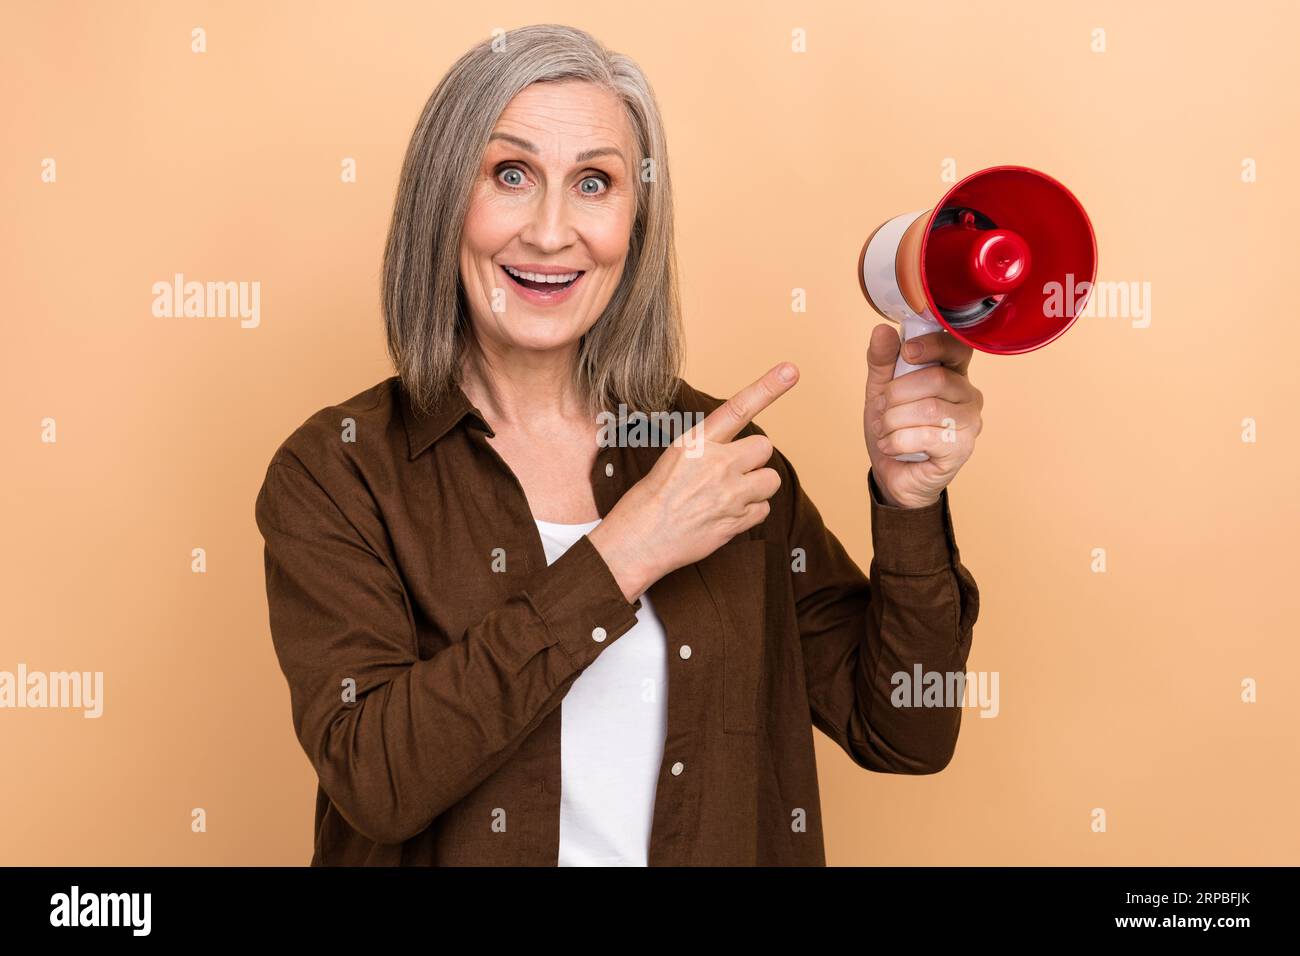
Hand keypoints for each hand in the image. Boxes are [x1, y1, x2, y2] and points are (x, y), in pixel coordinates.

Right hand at [589, 362, 798, 601]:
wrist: (639, 540)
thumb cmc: (648, 501)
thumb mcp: (673, 460)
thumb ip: (707, 452)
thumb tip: (735, 455)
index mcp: (697, 442)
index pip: (738, 408)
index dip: (768, 388)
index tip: (791, 371)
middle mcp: (717, 464)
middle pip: (764, 448)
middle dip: (754, 460)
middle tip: (732, 473)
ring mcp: (730, 494)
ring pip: (770, 480)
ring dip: (757, 487)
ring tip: (729, 496)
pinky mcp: (737, 521)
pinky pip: (763, 510)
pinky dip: (750, 513)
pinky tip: (725, 516)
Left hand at [864, 323, 982, 508]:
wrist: (893, 474)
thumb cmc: (894, 428)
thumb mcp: (880, 390)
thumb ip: (882, 361)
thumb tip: (882, 330)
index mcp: (953, 373)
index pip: (956, 347)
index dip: (932, 345)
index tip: (907, 352)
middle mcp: (968, 395)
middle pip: (936, 379)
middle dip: (896, 394)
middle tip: (880, 409)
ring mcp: (969, 423)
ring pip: (929, 408)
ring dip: (893, 420)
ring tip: (883, 430)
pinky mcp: (961, 449)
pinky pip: (927, 436)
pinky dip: (897, 440)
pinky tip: (890, 446)